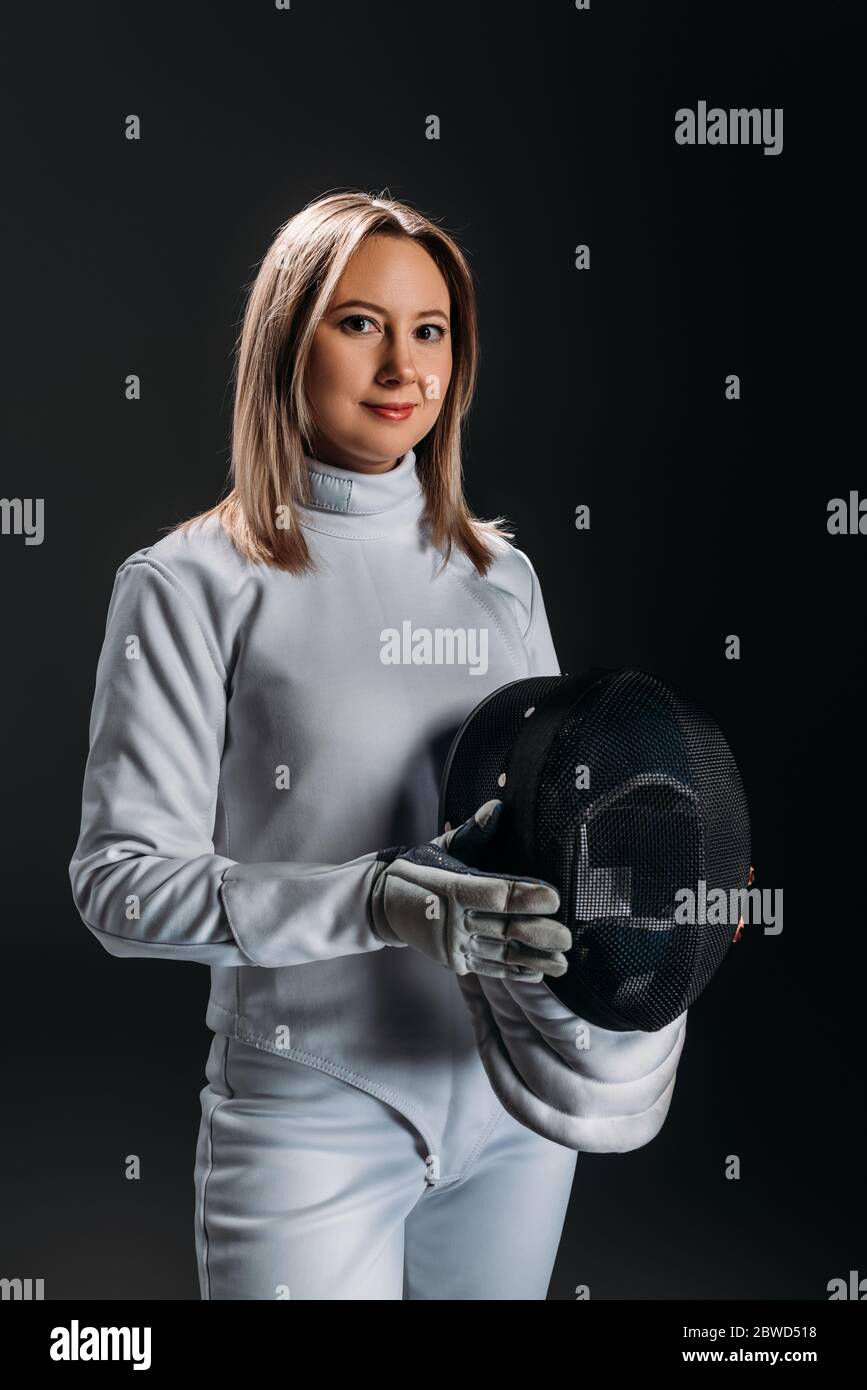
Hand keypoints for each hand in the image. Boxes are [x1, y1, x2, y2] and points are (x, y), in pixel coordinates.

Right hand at [368, 799, 570, 979]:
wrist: (382, 905)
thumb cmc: (416, 871)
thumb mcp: (439, 847)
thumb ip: (472, 832)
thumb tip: (498, 807)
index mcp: (450, 888)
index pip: (494, 894)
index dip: (526, 896)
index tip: (554, 898)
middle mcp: (451, 920)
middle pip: (502, 928)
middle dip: (538, 933)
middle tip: (567, 937)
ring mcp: (452, 944)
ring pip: (499, 953)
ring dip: (533, 959)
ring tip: (562, 964)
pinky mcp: (453, 961)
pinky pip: (487, 968)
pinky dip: (512, 972)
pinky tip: (536, 973)